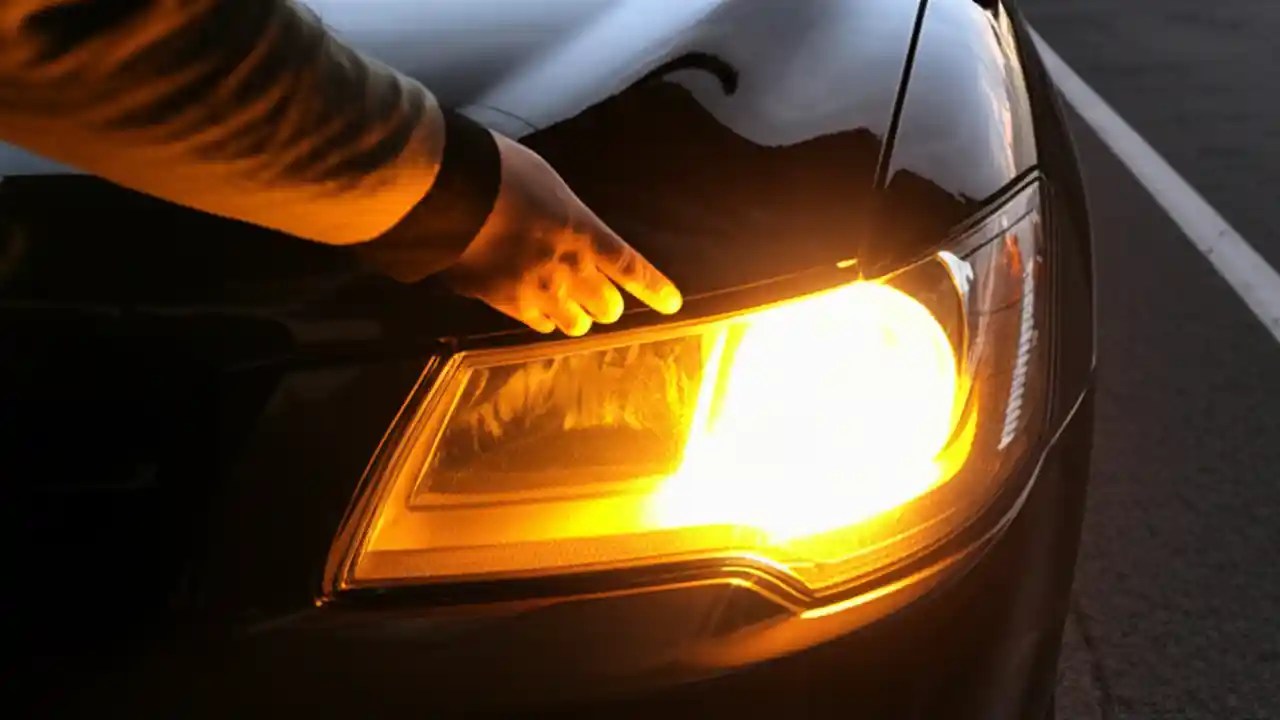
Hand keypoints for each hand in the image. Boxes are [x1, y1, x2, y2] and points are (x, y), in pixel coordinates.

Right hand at [442, 132, 682, 335]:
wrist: (453, 193)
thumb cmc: (501, 173)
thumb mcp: (549, 183)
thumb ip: (567, 215)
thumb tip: (565, 226)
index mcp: (586, 233)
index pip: (632, 268)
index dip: (654, 288)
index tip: (672, 303)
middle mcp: (570, 269)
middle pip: (606, 307)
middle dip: (607, 303)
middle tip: (599, 297)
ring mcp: (538, 291)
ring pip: (574, 324)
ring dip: (575, 316)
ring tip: (566, 306)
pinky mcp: (507, 304)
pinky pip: (538, 325)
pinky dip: (542, 319)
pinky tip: (535, 309)